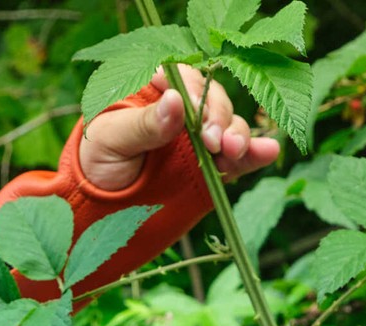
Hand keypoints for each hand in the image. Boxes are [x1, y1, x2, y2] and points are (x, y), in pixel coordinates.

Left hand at [80, 65, 280, 191]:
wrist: (97, 206)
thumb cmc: (97, 161)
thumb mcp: (111, 140)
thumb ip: (143, 123)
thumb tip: (175, 99)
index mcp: (157, 90)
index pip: (185, 80)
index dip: (196, 95)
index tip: (196, 120)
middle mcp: (184, 110)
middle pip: (214, 101)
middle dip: (219, 119)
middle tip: (215, 142)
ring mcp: (201, 139)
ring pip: (230, 127)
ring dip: (238, 136)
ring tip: (235, 151)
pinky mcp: (212, 166)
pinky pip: (239, 158)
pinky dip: (255, 154)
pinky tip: (268, 152)